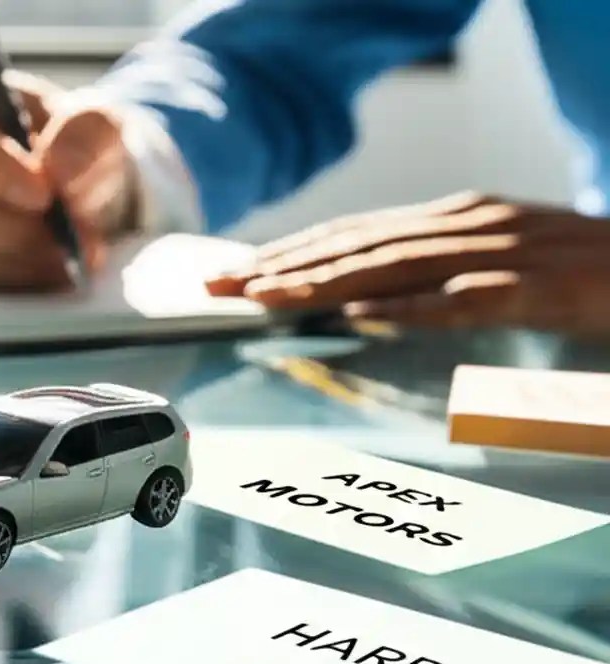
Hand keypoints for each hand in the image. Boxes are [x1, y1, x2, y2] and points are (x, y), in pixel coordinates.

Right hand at [0, 57, 136, 290]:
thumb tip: (61, 171)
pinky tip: (46, 267)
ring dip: (17, 259)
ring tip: (71, 254)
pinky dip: (7, 279)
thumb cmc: (64, 141)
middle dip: (13, 228)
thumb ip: (88, 134)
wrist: (58, 184)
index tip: (44, 195)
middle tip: (73, 237)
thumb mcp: (94, 123)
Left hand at [206, 192, 609, 334]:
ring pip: (395, 265)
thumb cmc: (575, 269)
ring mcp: (502, 252)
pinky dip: (411, 306)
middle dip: (282, 265)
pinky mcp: (538, 286)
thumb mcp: (493, 259)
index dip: (290, 251)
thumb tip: (360, 296)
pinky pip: (465, 298)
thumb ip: (431, 271)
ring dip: (325, 282)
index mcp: (453, 218)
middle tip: (220, 287)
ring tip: (267, 298)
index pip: (353, 233)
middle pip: (358, 244)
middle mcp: (467, 224)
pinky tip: (363, 315)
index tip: (234, 272)